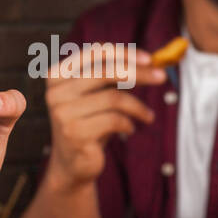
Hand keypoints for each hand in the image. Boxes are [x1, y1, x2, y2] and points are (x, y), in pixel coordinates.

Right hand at [43, 44, 163, 187]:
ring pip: (113, 98)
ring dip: (138, 106)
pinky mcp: (75, 133)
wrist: (73, 164)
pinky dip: (128, 123)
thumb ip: (112, 75)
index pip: (94, 54)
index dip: (123, 53)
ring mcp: (63, 113)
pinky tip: (130, 129)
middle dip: (139, 73)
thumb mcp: (96, 95)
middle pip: (106, 73)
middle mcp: (55, 92)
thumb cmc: (89, 123)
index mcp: (57, 76)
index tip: (150, 59)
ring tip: (148, 115)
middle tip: (162, 77)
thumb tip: (148, 61)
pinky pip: (114, 120)